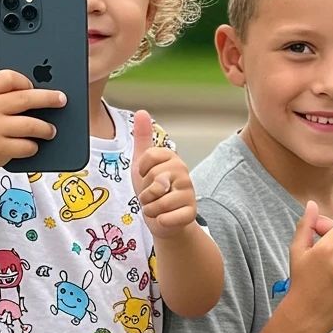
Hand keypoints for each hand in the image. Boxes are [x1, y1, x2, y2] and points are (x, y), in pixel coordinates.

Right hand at [0, 69, 65, 172]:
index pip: (8, 77)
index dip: (25, 81)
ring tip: (51, 130)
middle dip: (48, 99)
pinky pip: (26, 146)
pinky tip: (34, 145)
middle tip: (62, 100)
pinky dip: (34, 146)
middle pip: (25, 99)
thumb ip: (6, 96)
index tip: (34, 86)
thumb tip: (44, 92)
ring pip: (30, 125)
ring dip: (45, 128)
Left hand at [131, 110, 196, 238]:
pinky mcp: (191, 213)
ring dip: (150, 209)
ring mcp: (189, 193)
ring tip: (156, 207)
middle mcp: (183, 172)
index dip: (141, 170)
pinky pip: (167, 217)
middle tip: (151, 195)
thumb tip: (142, 112)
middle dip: (145, 193)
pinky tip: (165, 219)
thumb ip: (143, 138)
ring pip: (158, 201)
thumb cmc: (153, 191)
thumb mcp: (142, 164)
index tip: (145, 176)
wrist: (163, 220)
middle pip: (153, 179)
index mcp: (172, 158)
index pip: (148, 158)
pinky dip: (160, 221)